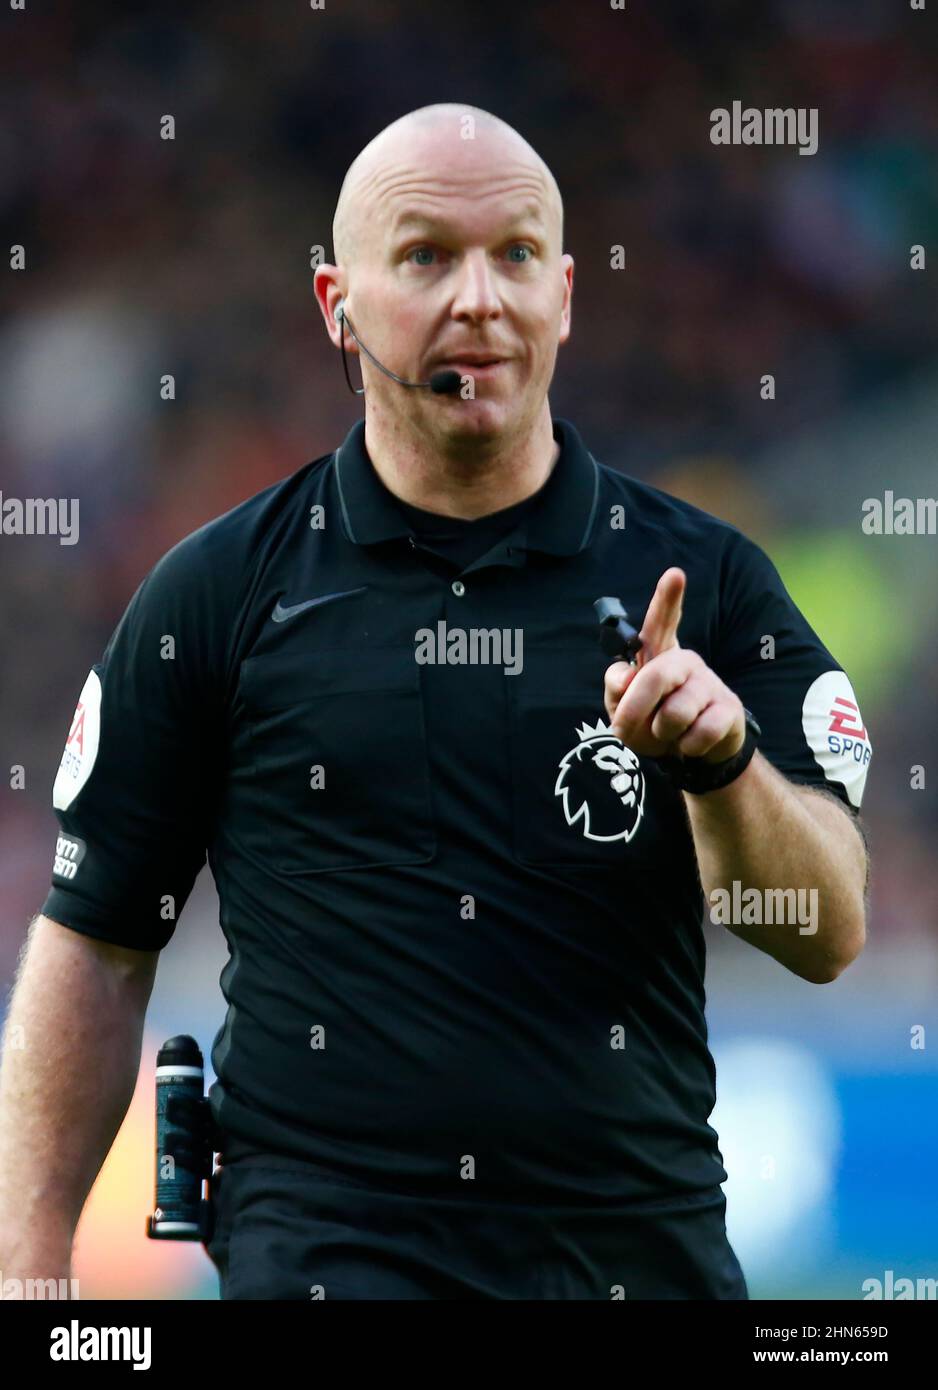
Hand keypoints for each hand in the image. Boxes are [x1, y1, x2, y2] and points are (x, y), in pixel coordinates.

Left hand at [603, 567, 745, 761]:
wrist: (689, 753)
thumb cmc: (651, 720)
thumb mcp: (622, 707)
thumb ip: (616, 687)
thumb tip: (625, 678)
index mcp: (660, 654)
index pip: (662, 622)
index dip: (667, 598)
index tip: (675, 575)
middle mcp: (687, 662)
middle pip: (656, 677)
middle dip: (635, 707)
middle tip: (623, 727)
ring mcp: (710, 684)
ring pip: (675, 713)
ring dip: (662, 733)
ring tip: (668, 732)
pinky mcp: (729, 709)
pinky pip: (700, 733)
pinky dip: (686, 746)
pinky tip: (691, 741)